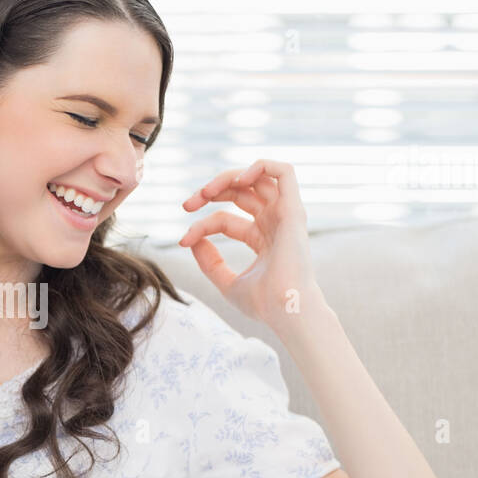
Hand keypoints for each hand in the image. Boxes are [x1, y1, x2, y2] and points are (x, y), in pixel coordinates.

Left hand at [176, 159, 322, 329]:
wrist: (286, 310)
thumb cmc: (263, 303)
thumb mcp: (226, 282)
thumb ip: (209, 262)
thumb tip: (191, 240)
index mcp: (261, 238)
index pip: (225, 220)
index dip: (201, 226)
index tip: (183, 240)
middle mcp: (274, 222)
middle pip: (240, 191)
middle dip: (210, 191)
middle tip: (187, 205)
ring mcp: (285, 215)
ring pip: (258, 177)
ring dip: (228, 177)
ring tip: (206, 192)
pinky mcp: (294, 210)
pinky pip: (284, 171)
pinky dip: (260, 166)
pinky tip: (238, 181)